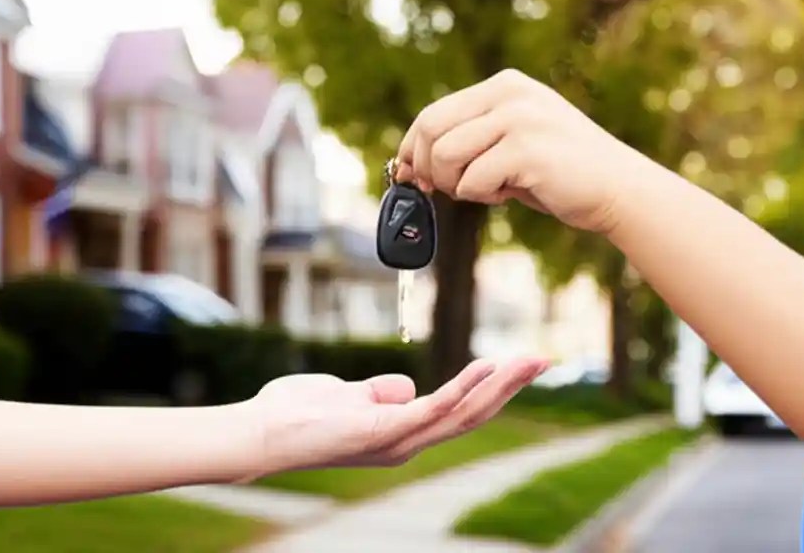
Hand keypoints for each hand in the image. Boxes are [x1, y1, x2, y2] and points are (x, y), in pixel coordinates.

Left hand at [244, 357, 548, 477]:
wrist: (261, 432)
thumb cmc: (297, 413)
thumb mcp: (349, 395)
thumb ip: (380, 391)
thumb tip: (407, 384)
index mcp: (401, 433)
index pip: (458, 411)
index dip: (491, 389)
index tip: (517, 363)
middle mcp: (406, 443)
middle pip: (472, 415)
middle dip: (510, 386)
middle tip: (542, 359)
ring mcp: (397, 441)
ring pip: (463, 415)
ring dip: (499, 386)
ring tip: (528, 361)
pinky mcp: (383, 433)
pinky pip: (433, 410)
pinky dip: (463, 389)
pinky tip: (486, 369)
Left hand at [395, 68, 640, 234]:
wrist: (617, 188)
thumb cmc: (561, 172)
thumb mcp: (513, 141)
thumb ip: (471, 141)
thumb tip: (412, 165)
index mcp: (504, 86)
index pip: (434, 113)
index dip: (411, 147)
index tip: (408, 174)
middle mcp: (509, 94)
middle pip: (429, 128)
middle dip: (426, 168)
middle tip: (445, 191)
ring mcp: (518, 119)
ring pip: (444, 156)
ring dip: (458, 185)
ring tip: (492, 189)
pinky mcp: (525, 150)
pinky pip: (473, 181)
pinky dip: (484, 197)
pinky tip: (514, 193)